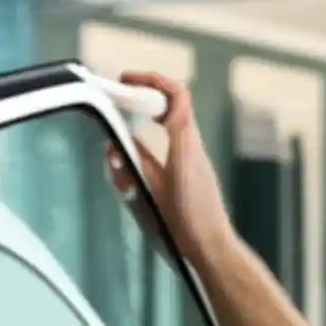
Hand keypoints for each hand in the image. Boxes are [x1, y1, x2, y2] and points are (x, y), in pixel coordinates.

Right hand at [107, 72, 235, 260]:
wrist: (211, 245)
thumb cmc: (188, 222)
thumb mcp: (154, 190)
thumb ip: (134, 165)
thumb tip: (113, 146)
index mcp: (186, 143)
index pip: (176, 95)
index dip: (151, 80)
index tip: (125, 80)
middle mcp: (191, 145)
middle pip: (171, 103)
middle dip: (143, 94)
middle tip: (117, 96)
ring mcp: (192, 157)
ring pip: (169, 123)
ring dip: (145, 117)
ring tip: (120, 123)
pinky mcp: (189, 171)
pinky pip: (168, 144)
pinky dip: (148, 140)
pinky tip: (130, 150)